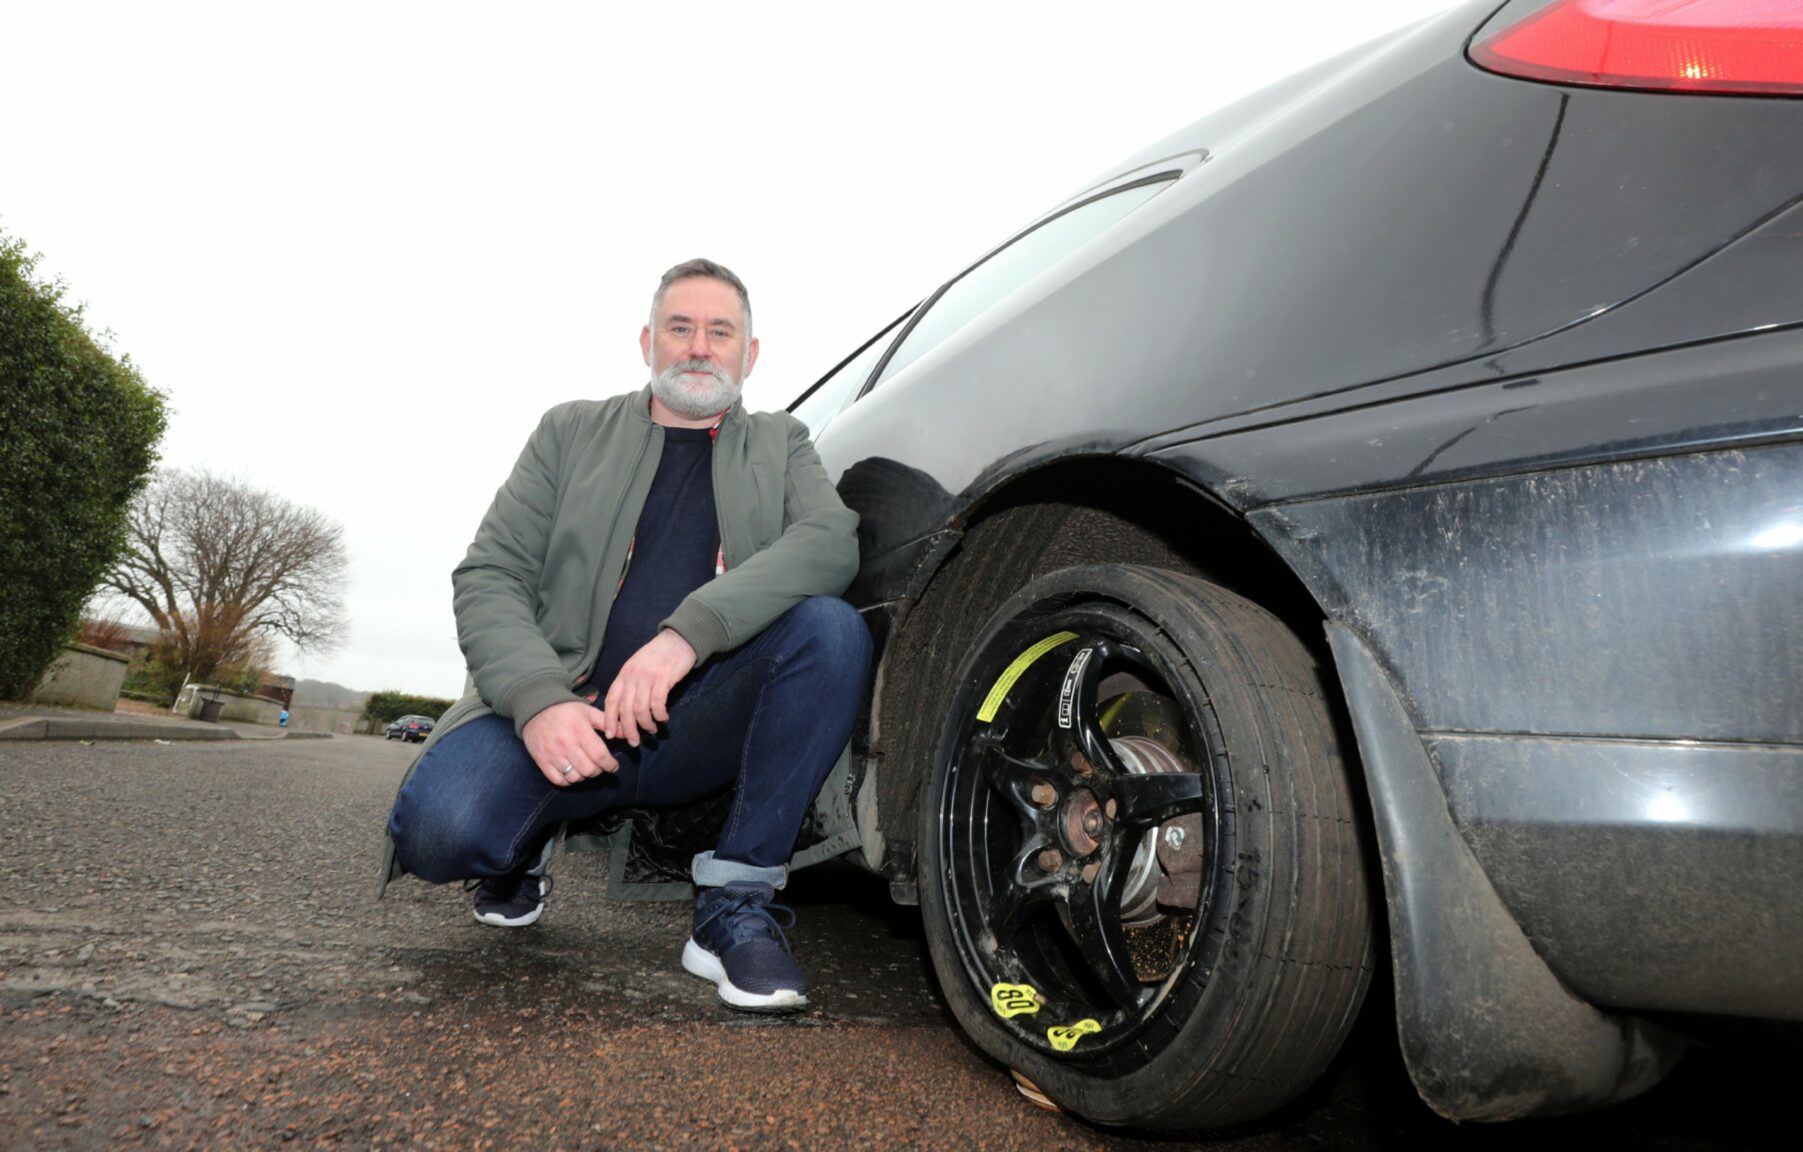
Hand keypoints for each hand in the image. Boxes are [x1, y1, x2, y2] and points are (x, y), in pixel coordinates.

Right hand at [521, 700, 616, 786]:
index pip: (600, 756)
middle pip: (589, 770)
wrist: (536, 708)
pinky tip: (572, 773)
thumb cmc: (566, 710)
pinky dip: (568, 780)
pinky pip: (558, 780)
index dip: (610, 765)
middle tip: (600, 767)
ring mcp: (553, 754)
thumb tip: (627, 734)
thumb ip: (607, 723)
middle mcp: (567, 745)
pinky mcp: (542, 761)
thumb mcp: (588, 712)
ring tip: (586, 769)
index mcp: (581, 732)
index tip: (614, 766)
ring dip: (584, 776)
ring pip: (575, 777)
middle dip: (598, 771)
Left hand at [602, 629, 696, 746]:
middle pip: (625, 709)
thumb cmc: (658, 656)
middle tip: (634, 742)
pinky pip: (658, 703)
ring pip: (640, 709)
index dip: (609, 719)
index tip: (611, 735)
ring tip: (652, 730)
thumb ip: (630, 685)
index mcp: (624, 674)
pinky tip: (664, 718)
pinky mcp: (663, 678)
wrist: (678, 640)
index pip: (611, 700)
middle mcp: (632, 676)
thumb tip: (626, 711)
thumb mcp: (637, 667)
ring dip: (645, 724)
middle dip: (628, 729)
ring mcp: (647, 677)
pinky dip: (659, 715)